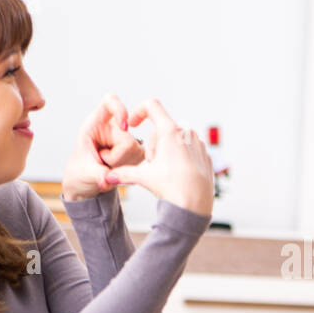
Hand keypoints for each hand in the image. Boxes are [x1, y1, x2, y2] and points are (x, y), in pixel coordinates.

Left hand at [62, 94, 145, 201]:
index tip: (124, 126)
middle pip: (127, 139)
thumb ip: (96, 174)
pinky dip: (128, 170)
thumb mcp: (84, 173)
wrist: (84, 184)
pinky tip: (118, 171)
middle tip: (103, 164)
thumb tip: (106, 180)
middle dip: (117, 158)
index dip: (120, 109)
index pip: (109, 102)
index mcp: (95, 124)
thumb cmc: (79, 172)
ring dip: (122, 165)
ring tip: (108, 167)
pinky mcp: (136, 151)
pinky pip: (140, 158)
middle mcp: (112, 128)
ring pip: (136, 150)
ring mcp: (126, 139)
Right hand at [106, 98, 214, 216]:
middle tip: (151, 163)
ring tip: (164, 170)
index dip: (138, 112)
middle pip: (162, 127)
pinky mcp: (205, 155)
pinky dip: (179, 157)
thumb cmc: (173, 188)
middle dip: (152, 143)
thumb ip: (124, 173)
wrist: (196, 206)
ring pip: (175, 138)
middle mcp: (187, 133)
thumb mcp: (144, 178)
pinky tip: (177, 174)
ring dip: (165, 150)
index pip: (152, 106)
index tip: (133, 125)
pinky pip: (188, 148)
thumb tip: (108, 177)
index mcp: (170, 131)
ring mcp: (198, 143)